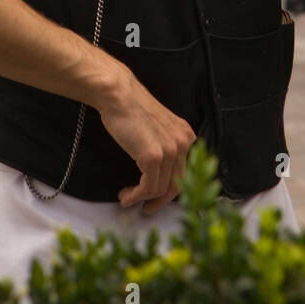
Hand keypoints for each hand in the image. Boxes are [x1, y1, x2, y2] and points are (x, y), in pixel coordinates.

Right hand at [96, 68, 196, 214]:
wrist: (118, 95)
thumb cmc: (131, 108)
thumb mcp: (157, 127)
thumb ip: (164, 145)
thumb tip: (158, 172)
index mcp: (185, 135)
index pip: (186, 171)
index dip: (172, 189)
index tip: (160, 198)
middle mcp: (183, 143)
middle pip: (177, 184)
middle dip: (161, 200)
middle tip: (148, 208)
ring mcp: (170, 150)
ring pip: (161, 188)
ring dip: (143, 198)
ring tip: (128, 198)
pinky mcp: (153, 156)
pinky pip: (147, 187)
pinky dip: (135, 196)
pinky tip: (126, 196)